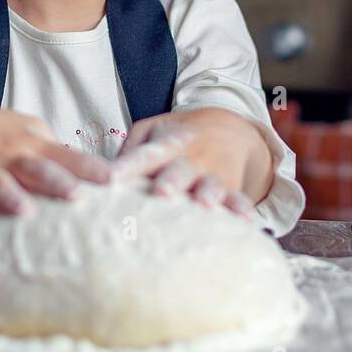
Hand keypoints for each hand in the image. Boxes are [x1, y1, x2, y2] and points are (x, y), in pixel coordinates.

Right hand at [0, 100, 113, 237]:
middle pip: (38, 169)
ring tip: (26, 213)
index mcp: (34, 144)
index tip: (115, 179)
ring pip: (0, 183)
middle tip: (78, 197)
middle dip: (57, 182)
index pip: (68, 156)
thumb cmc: (2, 132)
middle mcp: (12, 155)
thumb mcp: (32, 131)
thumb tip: (91, 172)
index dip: (91, 167)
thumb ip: (58, 151)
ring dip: (12, 198)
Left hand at [108, 107, 267, 220]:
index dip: (129, 166)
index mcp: (167, 144)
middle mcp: (190, 159)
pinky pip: (238, 198)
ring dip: (207, 194)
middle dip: (171, 181)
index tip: (111, 178)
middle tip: (161, 192)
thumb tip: (107, 176)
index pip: (145, 154)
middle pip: (180, 170)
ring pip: (211, 185)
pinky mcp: (232, 189)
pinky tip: (244, 221)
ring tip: (203, 204)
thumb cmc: (177, 137)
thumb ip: (129, 150)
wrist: (228, 130)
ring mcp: (213, 174)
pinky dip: (242, 208)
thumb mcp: (150, 130)